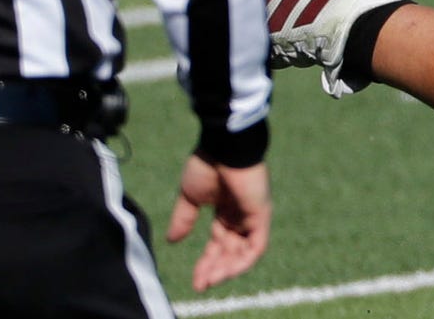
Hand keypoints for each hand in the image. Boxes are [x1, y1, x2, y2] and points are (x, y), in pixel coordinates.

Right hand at [171, 156, 270, 290]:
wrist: (223, 147)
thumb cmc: (207, 164)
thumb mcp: (190, 197)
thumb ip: (184, 219)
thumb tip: (172, 241)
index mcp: (225, 210)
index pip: (218, 243)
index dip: (206, 262)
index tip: (195, 280)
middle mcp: (240, 215)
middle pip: (230, 250)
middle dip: (215, 270)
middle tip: (200, 285)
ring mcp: (252, 215)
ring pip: (243, 252)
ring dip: (227, 270)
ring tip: (210, 282)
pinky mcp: (261, 215)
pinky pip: (257, 245)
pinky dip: (242, 261)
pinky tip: (226, 272)